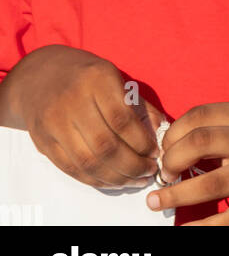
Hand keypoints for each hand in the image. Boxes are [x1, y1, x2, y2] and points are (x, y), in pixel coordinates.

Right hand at [7, 45, 162, 188]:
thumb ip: (138, 104)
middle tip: (148, 171)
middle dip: (132, 165)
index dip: (141, 142)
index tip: (155, 152)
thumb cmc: (87, 76)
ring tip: (135, 180)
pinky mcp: (44, 142)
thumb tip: (159, 132)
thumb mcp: (114, 77)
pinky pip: (72, 169)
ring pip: (88, 162)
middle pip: (105, 146)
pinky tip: (113, 180)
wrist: (41, 75)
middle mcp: (73, 101)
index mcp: (97, 79)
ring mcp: (55, 123)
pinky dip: (96, 180)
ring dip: (116, 178)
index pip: (122, 120)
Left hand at [146, 102, 228, 226]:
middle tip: (163, 173)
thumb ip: (217, 126)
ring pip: (208, 185)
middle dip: (171, 159)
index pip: (199, 115)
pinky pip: (225, 221)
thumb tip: (168, 142)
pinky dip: (199, 228)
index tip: (164, 147)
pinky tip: (181, 229)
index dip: (173, 132)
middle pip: (200, 142)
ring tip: (156, 199)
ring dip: (175, 195)